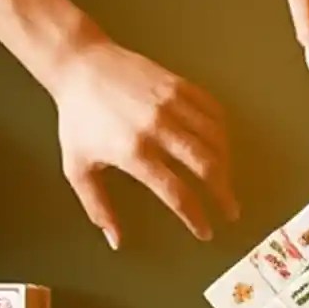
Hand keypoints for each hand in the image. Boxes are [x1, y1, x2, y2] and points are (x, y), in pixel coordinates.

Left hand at [49, 37, 237, 248]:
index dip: (195, 218)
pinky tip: (221, 146)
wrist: (79, 65)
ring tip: (226, 181)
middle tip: (231, 211)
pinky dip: (223, 132)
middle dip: (224, 194)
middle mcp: (158, 128)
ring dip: (227, 165)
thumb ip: (98, 207)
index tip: (205, 232)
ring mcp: (172, 103)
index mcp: (133, 152)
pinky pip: (214, 111)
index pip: (176, 194)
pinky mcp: (180, 85)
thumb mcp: (77, 167)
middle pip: (206, 166)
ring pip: (216, 139)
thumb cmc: (77, 119)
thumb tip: (116, 242)